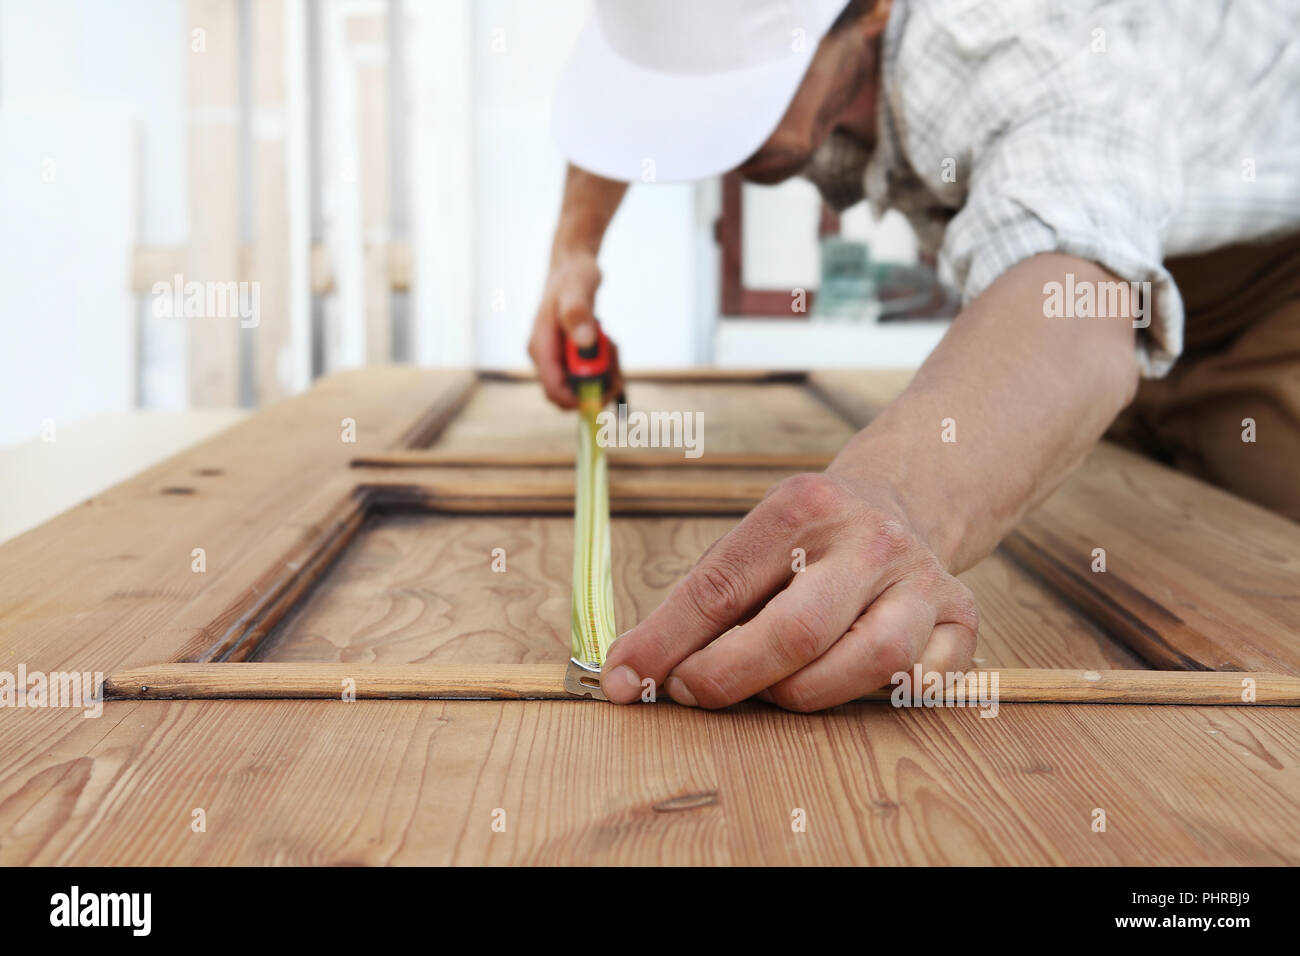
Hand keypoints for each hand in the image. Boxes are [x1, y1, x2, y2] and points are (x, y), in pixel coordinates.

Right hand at [528, 252, 622, 408]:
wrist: (572, 267)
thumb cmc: (573, 275)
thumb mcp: (578, 288)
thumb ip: (578, 313)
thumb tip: (585, 342)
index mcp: (541, 347)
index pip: (554, 391)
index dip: (579, 400)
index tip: (606, 389)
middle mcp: (545, 357)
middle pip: (571, 393)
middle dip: (598, 383)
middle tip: (615, 359)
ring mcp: (556, 358)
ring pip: (583, 385)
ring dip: (604, 372)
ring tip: (611, 343)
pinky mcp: (568, 356)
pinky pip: (588, 373)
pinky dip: (604, 364)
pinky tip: (608, 342)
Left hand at [600, 472, 979, 710]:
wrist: (899, 502)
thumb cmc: (804, 544)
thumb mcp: (749, 546)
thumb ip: (695, 605)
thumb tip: (629, 673)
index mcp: (803, 506)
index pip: (722, 584)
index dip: (667, 641)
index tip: (626, 679)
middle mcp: (869, 537)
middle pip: (795, 631)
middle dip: (729, 677)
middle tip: (692, 693)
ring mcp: (922, 578)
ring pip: (868, 661)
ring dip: (802, 694)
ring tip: (771, 689)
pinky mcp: (962, 616)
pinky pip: (920, 680)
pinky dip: (875, 695)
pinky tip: (844, 681)